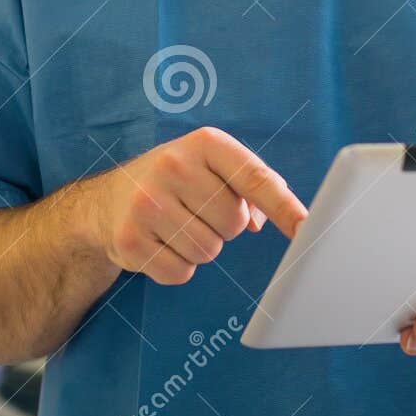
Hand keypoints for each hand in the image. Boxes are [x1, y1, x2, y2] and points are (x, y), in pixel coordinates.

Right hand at [90, 126, 307, 284]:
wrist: (107, 200)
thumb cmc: (177, 182)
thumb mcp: (213, 166)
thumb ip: (255, 185)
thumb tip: (279, 218)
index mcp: (205, 142)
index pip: (256, 178)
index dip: (285, 207)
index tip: (308, 229)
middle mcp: (173, 165)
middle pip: (234, 223)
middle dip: (224, 227)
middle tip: (197, 211)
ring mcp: (147, 201)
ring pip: (209, 252)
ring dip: (200, 247)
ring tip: (177, 226)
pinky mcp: (130, 238)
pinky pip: (180, 273)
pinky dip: (177, 267)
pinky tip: (159, 244)